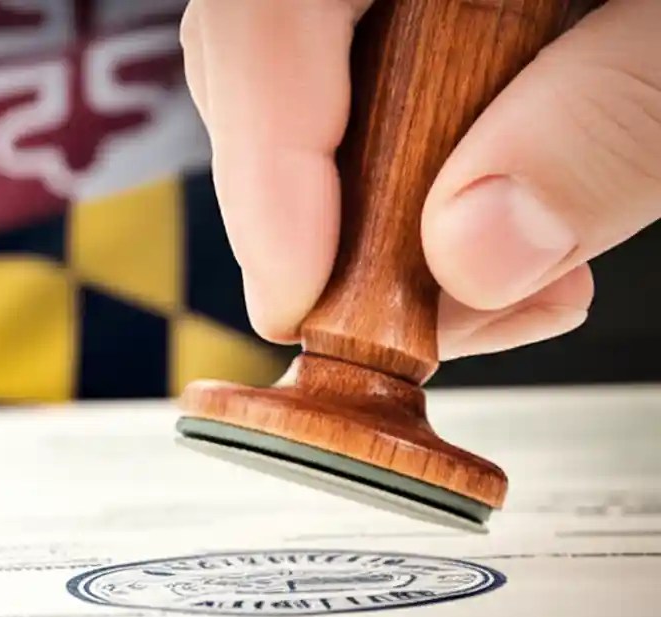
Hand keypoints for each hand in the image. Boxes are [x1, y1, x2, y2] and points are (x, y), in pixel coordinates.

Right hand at [181, 0, 660, 358]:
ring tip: (494, 293)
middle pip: (272, 72)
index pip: (266, 19)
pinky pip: (372, 102)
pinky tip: (500, 243)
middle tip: (411, 323)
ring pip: (314, 99)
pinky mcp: (429, 31)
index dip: (264, 168)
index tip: (301, 300)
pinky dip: (419, 199)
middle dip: (324, 224)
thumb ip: (615, 116)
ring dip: (379, 228)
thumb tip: (480, 251)